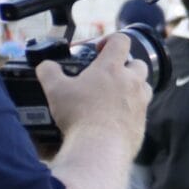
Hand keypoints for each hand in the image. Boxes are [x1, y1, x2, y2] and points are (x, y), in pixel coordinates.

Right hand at [36, 33, 150, 157]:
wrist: (100, 148)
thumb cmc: (79, 116)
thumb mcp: (56, 90)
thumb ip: (49, 72)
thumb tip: (45, 66)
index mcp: (112, 69)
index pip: (121, 41)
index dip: (110, 40)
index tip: (99, 48)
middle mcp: (132, 82)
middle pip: (138, 64)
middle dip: (125, 65)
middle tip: (107, 76)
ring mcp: (140, 102)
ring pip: (143, 87)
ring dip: (131, 87)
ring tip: (111, 96)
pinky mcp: (142, 122)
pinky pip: (140, 110)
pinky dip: (130, 110)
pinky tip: (114, 118)